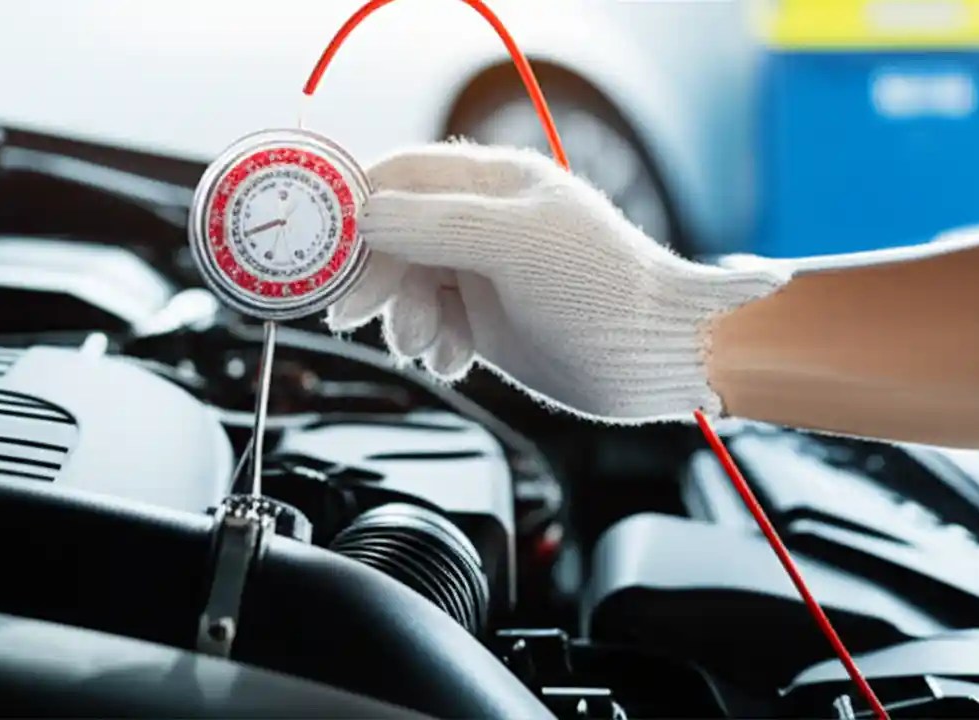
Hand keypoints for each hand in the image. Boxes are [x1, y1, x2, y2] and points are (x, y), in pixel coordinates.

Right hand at [327, 142, 787, 421]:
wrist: (653, 357)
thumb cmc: (603, 290)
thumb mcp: (514, 245)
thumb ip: (435, 225)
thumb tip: (365, 214)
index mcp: (492, 185)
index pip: (401, 176)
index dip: (356, 204)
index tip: (324, 243)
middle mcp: (481, 225)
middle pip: (393, 238)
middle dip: (373, 278)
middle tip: (351, 313)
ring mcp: (482, 274)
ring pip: (407, 288)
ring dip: (404, 320)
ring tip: (427, 345)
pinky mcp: (485, 321)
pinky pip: (432, 326)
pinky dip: (433, 347)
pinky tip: (456, 361)